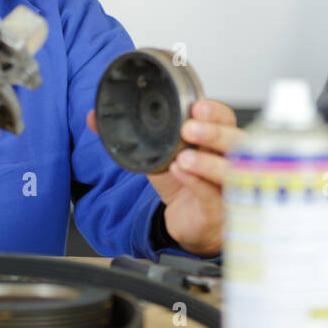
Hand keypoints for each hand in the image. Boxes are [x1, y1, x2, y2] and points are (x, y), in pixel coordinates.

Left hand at [86, 98, 241, 256]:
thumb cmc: (184, 183)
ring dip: (205, 162)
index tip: (196, 106)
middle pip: (234, 140)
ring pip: (227, 169)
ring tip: (183, 157)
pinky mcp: (216, 207)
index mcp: (215, 138)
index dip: (214, 111)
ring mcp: (225, 184)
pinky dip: (196, 182)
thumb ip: (132, 135)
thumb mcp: (157, 155)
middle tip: (189, 128)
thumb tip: (94, 117)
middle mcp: (226, 158)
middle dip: (213, 132)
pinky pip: (211, 194)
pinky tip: (181, 174)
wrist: (190, 221)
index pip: (225, 118)